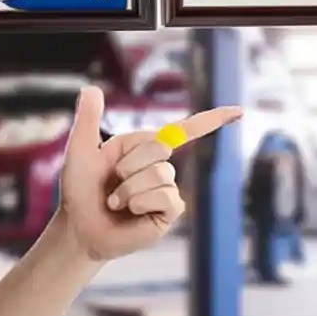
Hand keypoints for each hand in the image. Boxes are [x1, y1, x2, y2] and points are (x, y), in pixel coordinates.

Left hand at [57, 86, 240, 261]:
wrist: (78, 227)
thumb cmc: (79, 190)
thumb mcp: (80, 149)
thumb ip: (88, 119)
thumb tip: (92, 88)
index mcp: (143, 147)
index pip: (181, 131)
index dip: (210, 120)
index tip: (238, 111)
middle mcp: (159, 166)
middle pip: (161, 147)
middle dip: (128, 163)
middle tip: (111, 182)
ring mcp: (167, 189)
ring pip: (161, 174)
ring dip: (129, 188)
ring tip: (116, 202)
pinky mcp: (169, 211)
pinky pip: (166, 196)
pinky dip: (141, 201)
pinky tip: (130, 212)